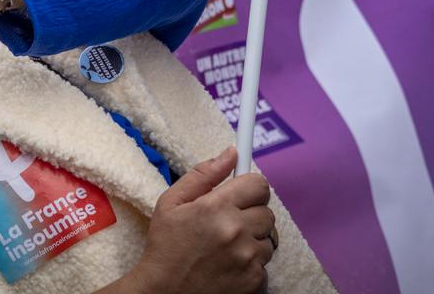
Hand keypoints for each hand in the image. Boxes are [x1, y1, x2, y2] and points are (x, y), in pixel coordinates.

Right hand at [128, 148, 275, 293]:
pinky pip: (265, 264)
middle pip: (267, 212)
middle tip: (227, 224)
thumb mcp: (171, 203)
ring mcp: (249, 259)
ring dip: (252, 240)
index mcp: (217, 207)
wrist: (166, 293)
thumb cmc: (166, 246)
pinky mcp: (256, 281)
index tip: (241, 194)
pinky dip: (251, 264)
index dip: (250, 188)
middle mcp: (237, 231)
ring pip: (268, 239)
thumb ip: (202, 175)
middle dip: (250, 215)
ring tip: (226, 247)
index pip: (258, 185)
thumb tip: (231, 153)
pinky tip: (229, 265)